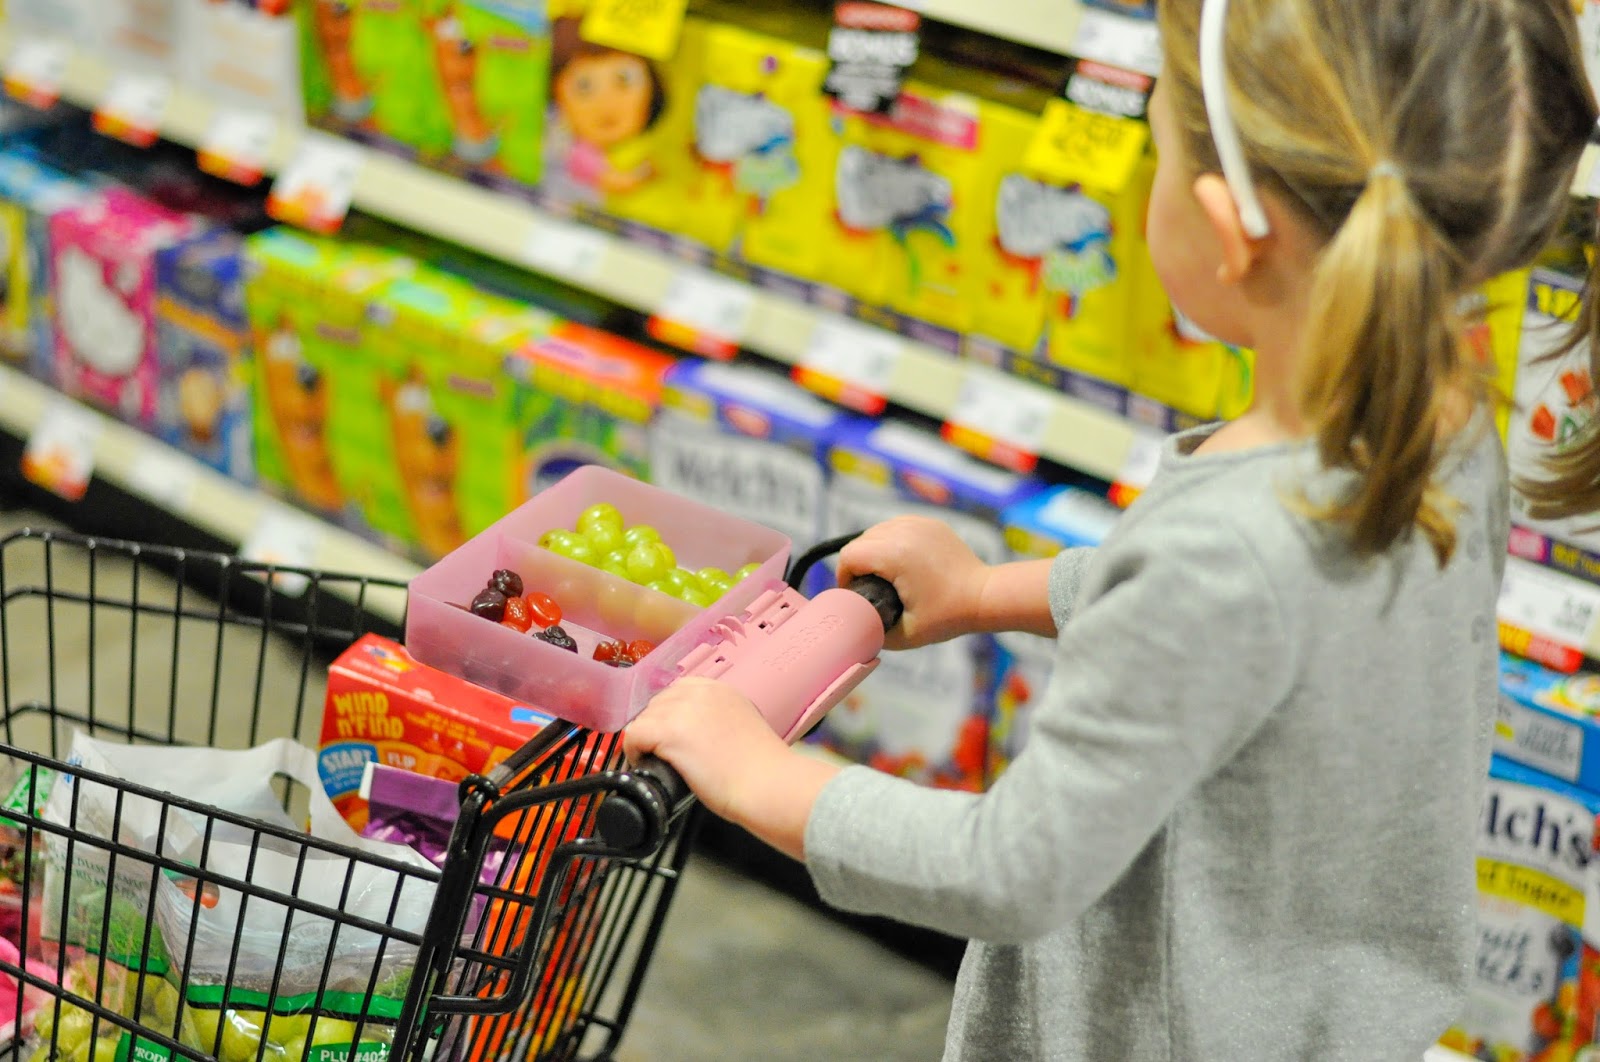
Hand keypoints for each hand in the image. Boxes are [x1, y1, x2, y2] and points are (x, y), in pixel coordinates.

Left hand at [623, 677, 789, 824]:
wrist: (768, 784)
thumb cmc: (763, 767)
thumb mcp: (742, 724)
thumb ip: (719, 719)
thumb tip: (698, 734)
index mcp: (719, 688)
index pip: (677, 692)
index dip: (670, 717)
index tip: (673, 737)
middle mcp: (699, 692)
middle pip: (657, 704)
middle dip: (657, 728)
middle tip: (666, 754)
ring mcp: (682, 710)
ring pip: (643, 719)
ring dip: (646, 740)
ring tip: (658, 762)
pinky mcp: (669, 732)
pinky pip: (633, 735)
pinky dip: (633, 751)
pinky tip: (646, 764)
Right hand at [837, 516, 988, 649]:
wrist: (985, 595)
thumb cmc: (949, 615)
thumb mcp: (906, 634)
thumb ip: (874, 630)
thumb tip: (856, 626)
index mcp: (894, 554)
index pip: (849, 556)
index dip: (844, 577)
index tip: (853, 594)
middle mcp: (904, 532)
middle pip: (860, 542)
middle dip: (857, 564)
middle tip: (867, 587)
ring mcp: (918, 524)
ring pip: (877, 531)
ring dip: (873, 551)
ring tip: (883, 574)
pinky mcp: (929, 524)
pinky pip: (896, 527)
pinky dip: (891, 541)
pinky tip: (899, 560)